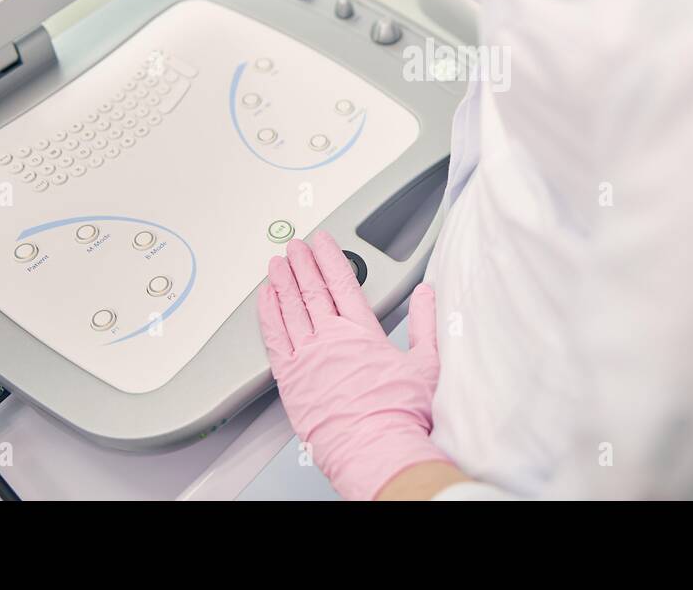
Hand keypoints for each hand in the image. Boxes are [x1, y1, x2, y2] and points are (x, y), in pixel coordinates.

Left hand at [257, 231, 450, 500]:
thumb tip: (427, 293)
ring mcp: (308, 358)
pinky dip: (268, 316)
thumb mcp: (426, 363)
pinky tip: (265, 301)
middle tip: (294, 246)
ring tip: (276, 264)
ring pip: (290, 309)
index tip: (321, 242)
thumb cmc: (400, 415)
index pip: (342, 281)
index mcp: (363, 332)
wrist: (376, 450)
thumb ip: (425, 323)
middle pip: (312, 290)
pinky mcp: (291, 381)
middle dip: (302, 264)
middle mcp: (332, 339)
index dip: (330, 257)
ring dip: (282, 283)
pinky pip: (274, 339)